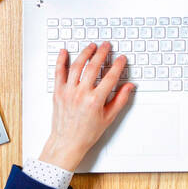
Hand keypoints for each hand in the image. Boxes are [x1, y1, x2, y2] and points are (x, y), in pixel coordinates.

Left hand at [37, 43, 134, 170]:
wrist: (67, 142)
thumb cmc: (86, 133)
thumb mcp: (108, 118)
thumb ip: (120, 100)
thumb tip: (129, 87)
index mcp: (95, 101)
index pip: (110, 77)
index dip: (118, 66)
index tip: (121, 59)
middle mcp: (81, 94)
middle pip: (93, 67)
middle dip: (102, 54)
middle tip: (106, 46)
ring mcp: (68, 92)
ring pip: (76, 67)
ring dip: (85, 53)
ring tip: (91, 46)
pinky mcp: (58, 92)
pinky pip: (58, 73)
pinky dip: (61, 61)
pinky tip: (64, 52)